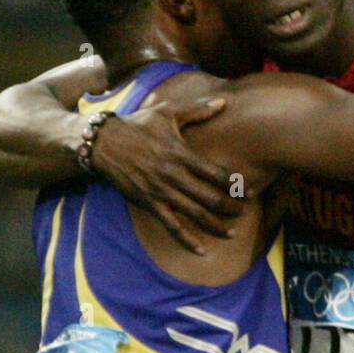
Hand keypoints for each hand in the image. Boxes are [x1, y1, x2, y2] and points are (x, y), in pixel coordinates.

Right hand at [93, 96, 244, 253]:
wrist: (104, 142)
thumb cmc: (137, 125)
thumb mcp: (167, 112)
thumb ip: (197, 110)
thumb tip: (223, 102)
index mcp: (180, 153)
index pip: (215, 172)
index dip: (235, 184)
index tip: (249, 190)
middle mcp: (173, 175)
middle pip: (209, 197)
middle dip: (230, 207)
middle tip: (244, 212)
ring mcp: (161, 192)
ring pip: (194, 214)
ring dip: (215, 225)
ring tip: (231, 233)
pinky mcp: (149, 204)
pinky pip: (171, 226)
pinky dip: (187, 240)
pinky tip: (201, 250)